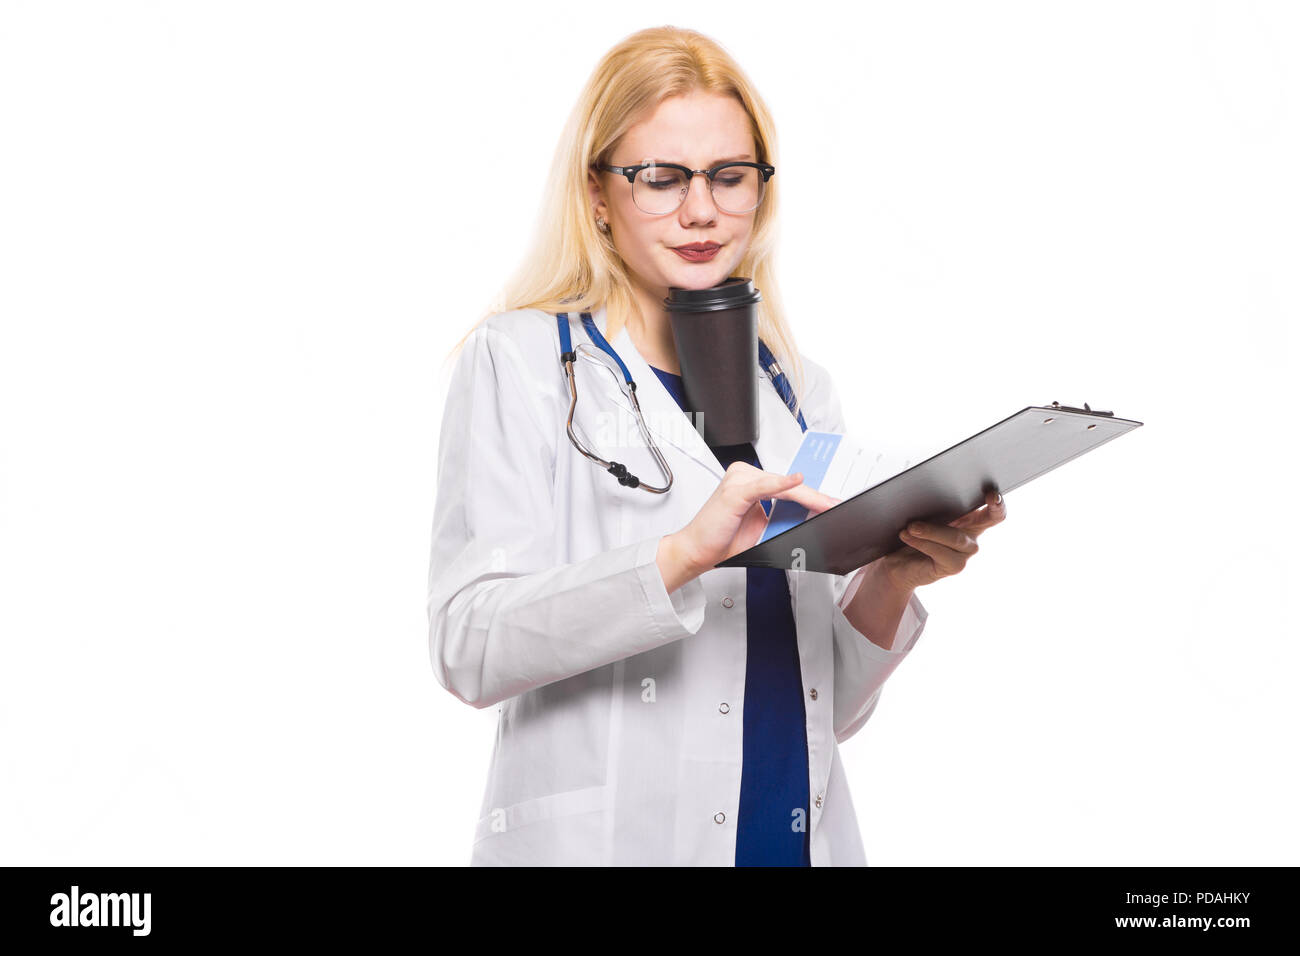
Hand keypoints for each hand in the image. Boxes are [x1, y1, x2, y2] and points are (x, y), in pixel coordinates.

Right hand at [671, 462, 839, 575]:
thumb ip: (783, 519)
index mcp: (750, 481)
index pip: (787, 487)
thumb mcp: (762, 529)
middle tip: (835, 505)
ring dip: (807, 497)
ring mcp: (738, 480)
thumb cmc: (722, 541)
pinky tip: (798, 481)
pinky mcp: (735, 490)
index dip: (811, 496)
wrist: (696, 552)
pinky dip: (782, 485)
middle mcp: (743, 476)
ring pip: (782, 487)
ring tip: (827, 505)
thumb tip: (811, 517)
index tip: (831, 503)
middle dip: (814, 497)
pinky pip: (764, 486)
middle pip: (787, 486)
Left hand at [881, 489, 1006, 590]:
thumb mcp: (923, 515)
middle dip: (990, 507)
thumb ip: (932, 505)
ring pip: (956, 537)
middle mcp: (973, 535)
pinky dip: (921, 542)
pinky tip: (907, 535)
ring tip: (912, 526)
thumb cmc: (912, 533)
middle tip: (969, 500)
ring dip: (932, 530)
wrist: (898, 563)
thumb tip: (928, 494)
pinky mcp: (954, 566)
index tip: (991, 494)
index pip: (994, 510)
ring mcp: (966, 553)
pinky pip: (940, 552)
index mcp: (971, 518)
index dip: (998, 503)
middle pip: (987, 520)